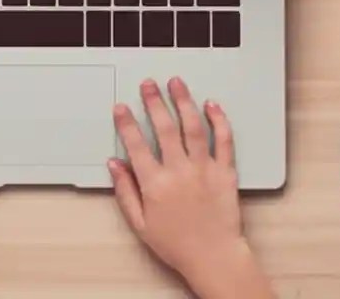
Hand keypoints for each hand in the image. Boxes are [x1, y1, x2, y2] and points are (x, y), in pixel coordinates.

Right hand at [109, 77, 272, 298]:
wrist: (213, 256)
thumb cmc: (177, 243)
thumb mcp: (140, 223)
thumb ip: (125, 191)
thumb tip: (114, 164)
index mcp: (155, 184)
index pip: (136, 144)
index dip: (126, 123)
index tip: (121, 108)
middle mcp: (178, 171)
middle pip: (163, 127)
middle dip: (154, 101)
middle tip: (148, 84)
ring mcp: (204, 169)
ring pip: (192, 126)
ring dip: (183, 101)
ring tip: (176, 83)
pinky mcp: (225, 171)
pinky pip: (223, 140)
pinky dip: (218, 120)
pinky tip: (211, 105)